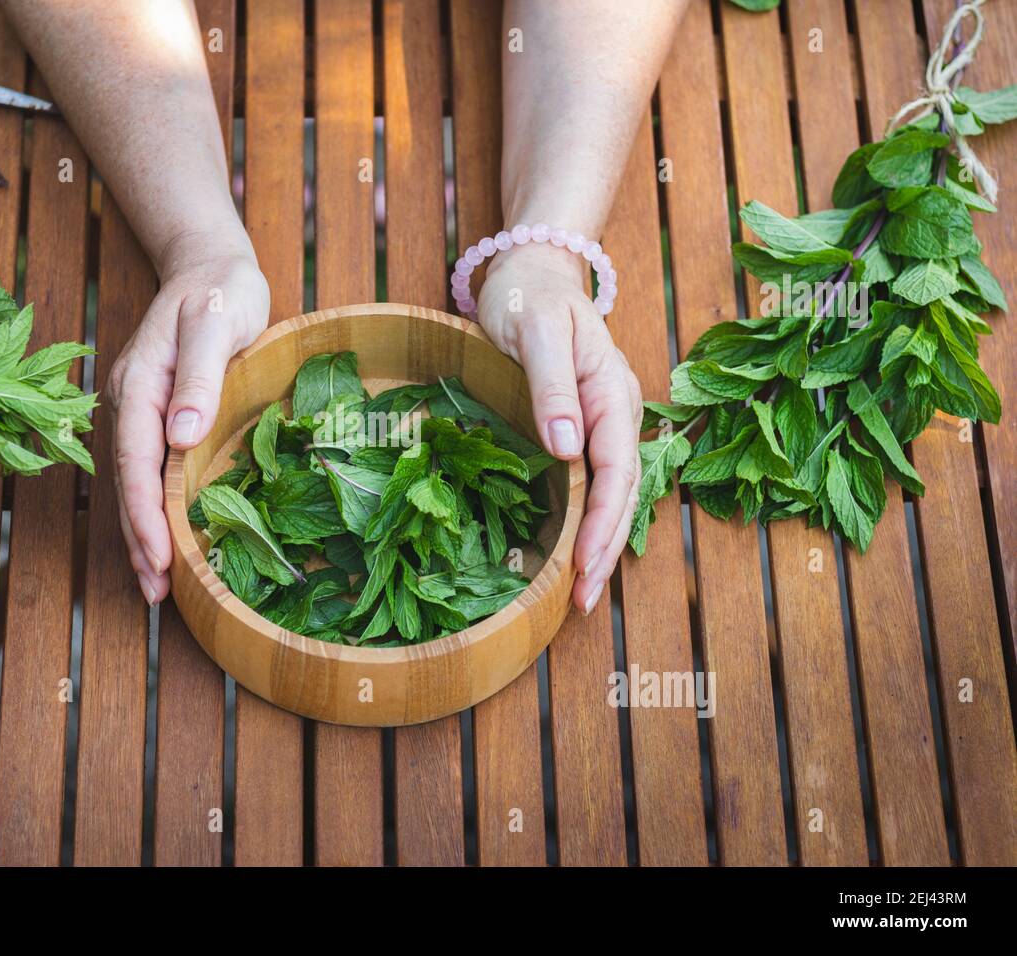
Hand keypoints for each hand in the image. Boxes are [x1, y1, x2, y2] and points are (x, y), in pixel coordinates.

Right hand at [108, 231, 269, 604]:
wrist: (210, 265)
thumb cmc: (220, 290)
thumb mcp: (215, 322)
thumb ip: (198, 375)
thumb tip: (181, 433)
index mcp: (139, 386)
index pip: (135, 461)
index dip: (143, 513)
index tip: (159, 556)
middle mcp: (130, 404)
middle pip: (127, 483)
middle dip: (138, 540)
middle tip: (156, 595)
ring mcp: (141, 413)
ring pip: (135, 484)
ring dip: (143, 535)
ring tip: (157, 587)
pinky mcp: (158, 418)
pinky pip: (150, 473)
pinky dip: (154, 512)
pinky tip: (168, 542)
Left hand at [476, 240, 641, 613]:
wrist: (532, 272)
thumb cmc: (529, 298)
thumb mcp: (536, 331)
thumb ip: (552, 386)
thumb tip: (565, 445)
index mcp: (612, 393)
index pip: (617, 470)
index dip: (603, 522)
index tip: (586, 564)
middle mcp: (618, 414)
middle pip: (622, 493)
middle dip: (605, 550)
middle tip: (582, 602)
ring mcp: (605, 424)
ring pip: (613, 495)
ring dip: (599, 544)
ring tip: (581, 593)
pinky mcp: (586, 429)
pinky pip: (595, 483)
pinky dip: (587, 522)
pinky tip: (573, 552)